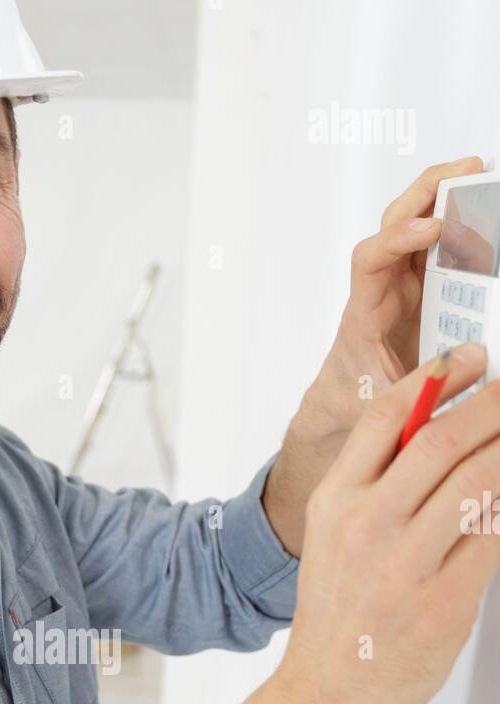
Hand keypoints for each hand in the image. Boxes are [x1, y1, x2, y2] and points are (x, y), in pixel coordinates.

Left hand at [263, 155, 485, 557]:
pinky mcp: (424, 283)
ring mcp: (403, 279)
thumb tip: (455, 375)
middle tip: (468, 171)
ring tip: (484, 172)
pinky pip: (442, 242)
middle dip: (427, 191)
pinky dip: (464, 220)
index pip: (370, 259)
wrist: (347, 404)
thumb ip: (412, 391)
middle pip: (394, 220)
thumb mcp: (385, 404)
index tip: (429, 231)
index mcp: (364, 310)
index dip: (398, 239)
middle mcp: (381, 285)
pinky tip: (491, 210)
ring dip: (447, 193)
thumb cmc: (361, 403)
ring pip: (418, 221)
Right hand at [275, 340, 499, 703]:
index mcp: (335, 503)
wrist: (328, 697)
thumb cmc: (338, 621)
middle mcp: (366, 527)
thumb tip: (439, 435)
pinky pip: (498, 536)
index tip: (468, 359)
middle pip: (442, 437)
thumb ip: (376, 487)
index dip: (435, 376)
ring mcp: (406, 565)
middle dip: (493, 402)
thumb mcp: (334, 541)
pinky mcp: (446, 601)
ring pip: (481, 480)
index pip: (385, 415)